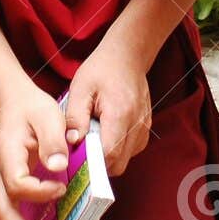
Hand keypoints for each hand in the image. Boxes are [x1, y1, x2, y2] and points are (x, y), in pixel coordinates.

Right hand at [0, 79, 68, 219]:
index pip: (17, 184)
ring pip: (3, 211)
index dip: (38, 192)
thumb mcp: (47, 114)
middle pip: (1, 208)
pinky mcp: (8, 181)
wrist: (12, 99)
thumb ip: (53, 140)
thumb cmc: (30, 107)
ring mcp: (1, 177)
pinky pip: (10, 206)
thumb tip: (57, 167)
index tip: (61, 186)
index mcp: (7, 153)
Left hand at [64, 39, 151, 177]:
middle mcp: (137, 124)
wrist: (128, 55)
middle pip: (119, 164)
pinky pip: (132, 150)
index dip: (92, 163)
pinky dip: (119, 149)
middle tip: (83, 151)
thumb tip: (71, 142)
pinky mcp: (146, 127)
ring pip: (126, 159)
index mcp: (120, 114)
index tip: (77, 161)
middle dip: (99, 164)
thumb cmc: (102, 69)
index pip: (109, 154)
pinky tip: (107, 134)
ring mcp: (144, 127)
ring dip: (109, 157)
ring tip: (94, 139)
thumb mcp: (81, 88)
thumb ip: (75, 116)